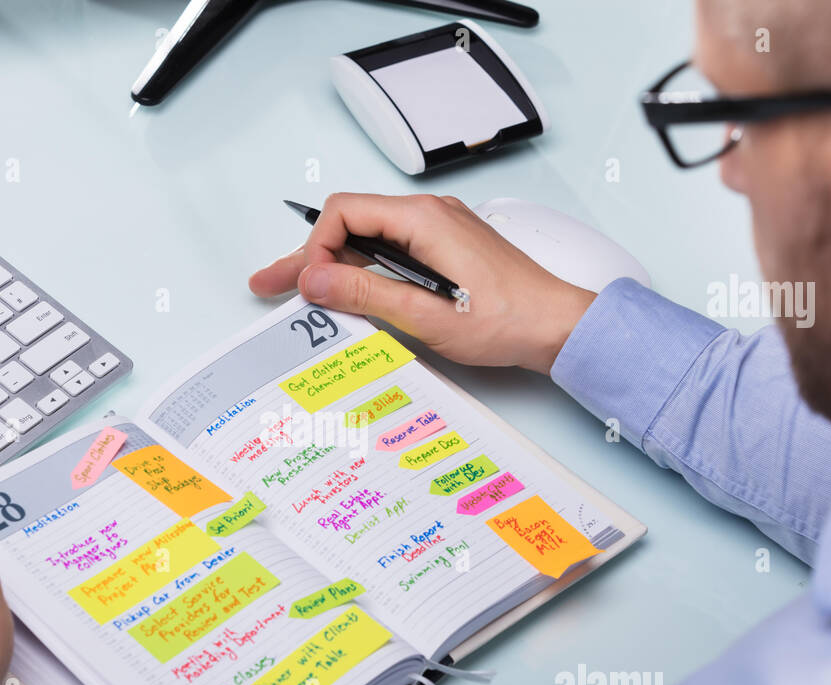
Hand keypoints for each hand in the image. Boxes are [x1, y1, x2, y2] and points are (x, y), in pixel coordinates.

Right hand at [249, 193, 597, 374]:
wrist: (557, 326)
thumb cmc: (508, 320)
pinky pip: (391, 251)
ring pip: (368, 239)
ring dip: (333, 266)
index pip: (344, 212)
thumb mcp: (427, 314)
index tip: (309, 287)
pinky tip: (347, 294)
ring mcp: (438, 231)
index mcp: (423, 220)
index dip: (316, 249)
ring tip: (300, 294)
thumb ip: (366, 293)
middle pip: (350, 225)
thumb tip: (315, 279)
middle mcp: (429, 215)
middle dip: (310, 258)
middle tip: (272, 285)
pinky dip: (363, 271)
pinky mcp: (445, 249)